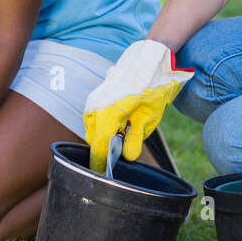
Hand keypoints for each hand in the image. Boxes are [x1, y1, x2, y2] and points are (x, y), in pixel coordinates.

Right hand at [83, 39, 192, 171]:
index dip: (100, 164)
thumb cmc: (149, 92)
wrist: (146, 65)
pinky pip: (94, 118)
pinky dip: (102, 124)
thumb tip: (125, 157)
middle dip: (104, 148)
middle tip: (120, 150)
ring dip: (103, 135)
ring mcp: (92, 102)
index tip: (102, 175)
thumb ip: (134, 141)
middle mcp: (95, 109)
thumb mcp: (147, 121)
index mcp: (106, 117)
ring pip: (92, 129)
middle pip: (93, 140)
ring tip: (123, 131)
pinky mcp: (94, 97)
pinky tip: (119, 121)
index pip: (97, 149)